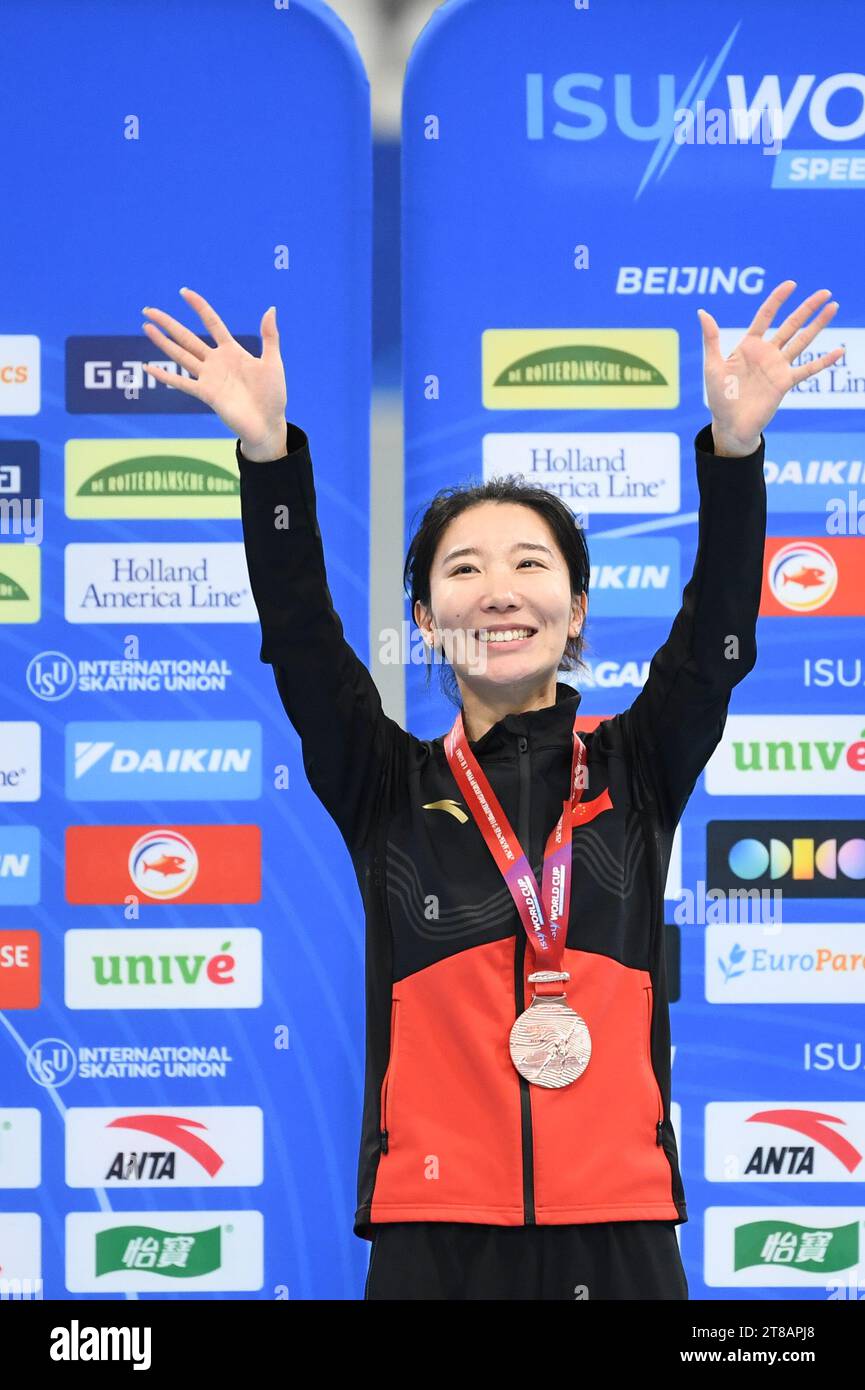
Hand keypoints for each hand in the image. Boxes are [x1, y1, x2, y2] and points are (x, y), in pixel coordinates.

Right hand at [140, 288, 287, 453]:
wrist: (268, 424)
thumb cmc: (273, 396)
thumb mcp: (273, 362)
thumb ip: (270, 336)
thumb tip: (271, 308)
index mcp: (232, 351)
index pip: (211, 323)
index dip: (198, 307)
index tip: (184, 292)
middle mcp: (216, 362)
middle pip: (187, 337)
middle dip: (168, 323)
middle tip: (148, 310)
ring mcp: (209, 378)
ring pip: (180, 355)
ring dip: (163, 342)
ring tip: (146, 327)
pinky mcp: (205, 394)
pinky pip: (181, 383)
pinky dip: (164, 376)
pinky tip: (148, 368)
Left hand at [697, 281, 842, 451]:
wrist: (730, 425)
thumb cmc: (719, 397)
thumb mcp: (712, 365)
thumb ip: (711, 339)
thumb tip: (702, 312)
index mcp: (748, 346)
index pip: (766, 316)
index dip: (778, 299)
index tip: (791, 284)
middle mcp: (766, 353)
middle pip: (791, 324)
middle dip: (807, 308)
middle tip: (825, 292)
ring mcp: (778, 367)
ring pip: (802, 341)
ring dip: (818, 325)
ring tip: (833, 307)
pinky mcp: (785, 383)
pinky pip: (808, 369)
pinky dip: (824, 361)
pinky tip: (838, 351)